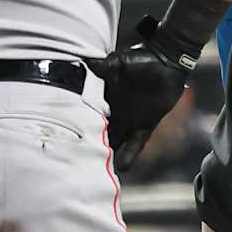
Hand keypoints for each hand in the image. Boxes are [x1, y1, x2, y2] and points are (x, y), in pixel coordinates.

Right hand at [86, 17, 189, 171]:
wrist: (166, 61)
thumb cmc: (141, 58)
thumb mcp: (119, 62)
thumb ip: (103, 67)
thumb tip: (86, 65)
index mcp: (104, 97)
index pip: (88, 115)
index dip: (78, 125)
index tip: (65, 138)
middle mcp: (114, 112)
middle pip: (99, 132)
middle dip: (89, 145)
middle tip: (75, 161)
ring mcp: (130, 120)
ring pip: (115, 142)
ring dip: (107, 154)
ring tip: (95, 172)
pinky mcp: (146, 124)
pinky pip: (136, 144)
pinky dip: (129, 155)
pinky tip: (121, 167)